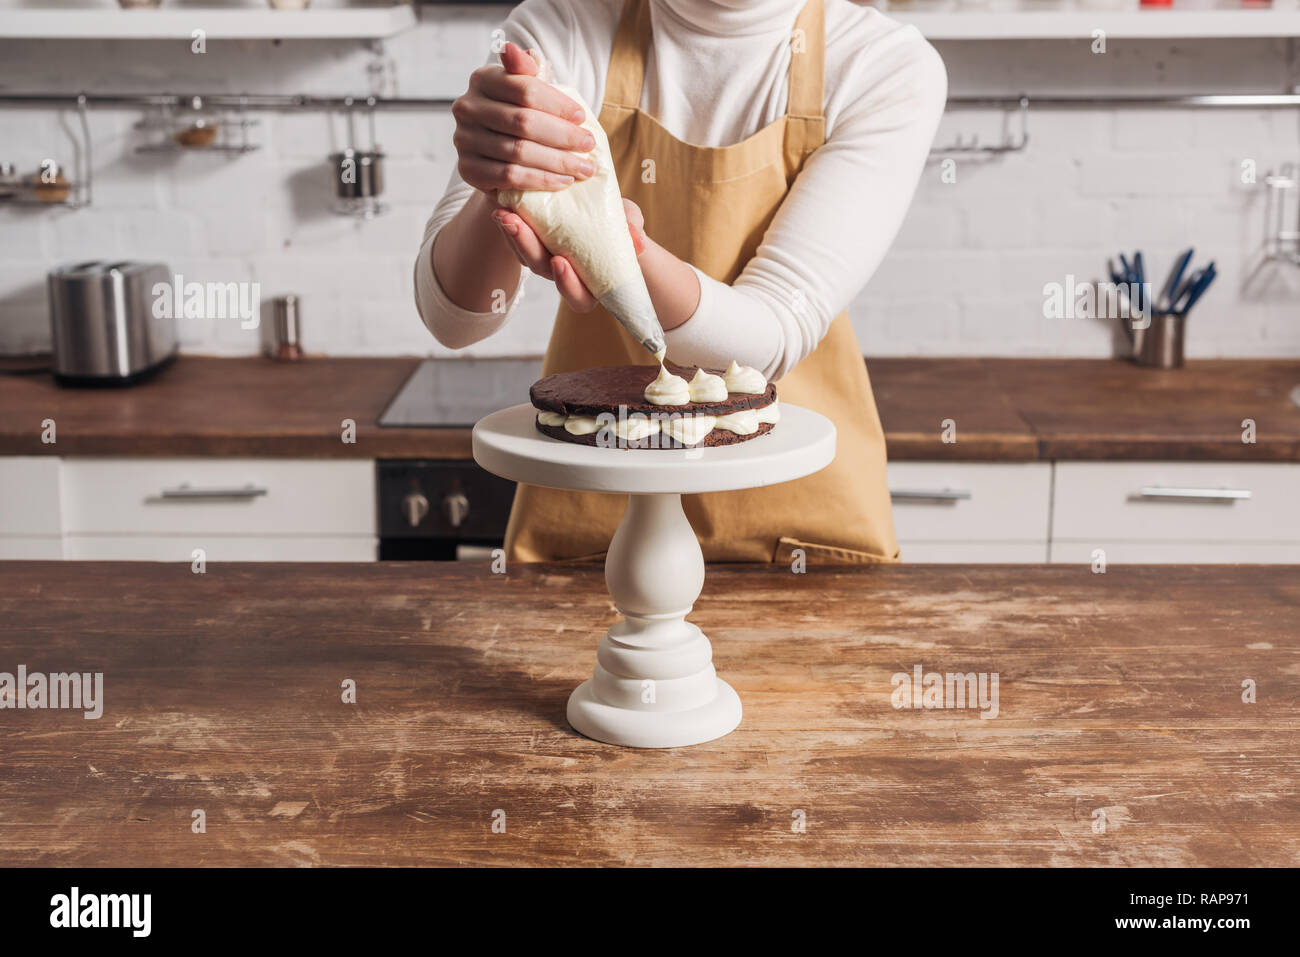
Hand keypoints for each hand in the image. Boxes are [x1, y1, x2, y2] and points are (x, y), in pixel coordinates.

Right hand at [451, 42, 596, 192]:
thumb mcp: (526, 90)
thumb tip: (513, 49)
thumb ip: (527, 71)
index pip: (525, 89)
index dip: (557, 104)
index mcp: (482, 79)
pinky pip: (510, 176)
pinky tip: (563, 181)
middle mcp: (467, 107)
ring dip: (557, 162)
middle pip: (523, 122)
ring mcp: (464, 140)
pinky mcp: (468, 170)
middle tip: (589, 145)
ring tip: (583, 168)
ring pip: (519, 151)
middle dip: (563, 135)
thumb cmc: (518, 117)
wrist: (496, 158)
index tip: (582, 117)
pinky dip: (541, 180)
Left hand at [492, 199, 647, 312]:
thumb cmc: (625, 226)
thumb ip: (633, 232)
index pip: (579, 298)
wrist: (611, 212)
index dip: (568, 285)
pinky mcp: (534, 237)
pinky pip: (517, 236)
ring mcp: (546, 257)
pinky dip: (510, 222)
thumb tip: (635, 239)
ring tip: (504, 213)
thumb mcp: (632, 224)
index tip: (561, 262)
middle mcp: (563, 274)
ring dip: (513, 235)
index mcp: (591, 283)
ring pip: (524, 254)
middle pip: (542, 270)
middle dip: (528, 249)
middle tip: (518, 227)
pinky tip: (502, 204)